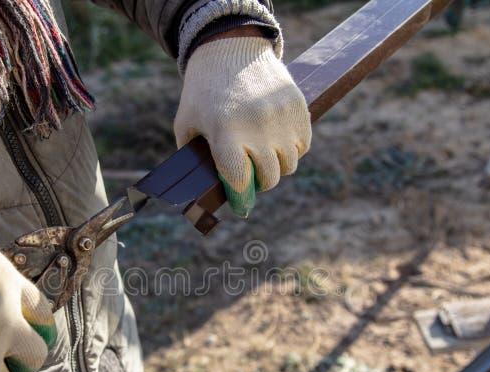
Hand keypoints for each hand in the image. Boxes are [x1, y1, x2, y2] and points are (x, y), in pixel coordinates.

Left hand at [174, 35, 310, 216]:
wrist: (231, 47)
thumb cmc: (203, 92)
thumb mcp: (186, 124)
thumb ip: (193, 159)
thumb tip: (203, 193)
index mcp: (225, 131)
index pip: (240, 180)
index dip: (241, 198)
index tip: (241, 206)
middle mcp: (257, 127)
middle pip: (269, 178)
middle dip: (259, 183)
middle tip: (250, 177)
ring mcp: (281, 117)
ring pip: (289, 165)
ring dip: (276, 167)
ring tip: (262, 155)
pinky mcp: (298, 107)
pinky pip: (303, 146)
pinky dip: (292, 150)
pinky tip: (276, 140)